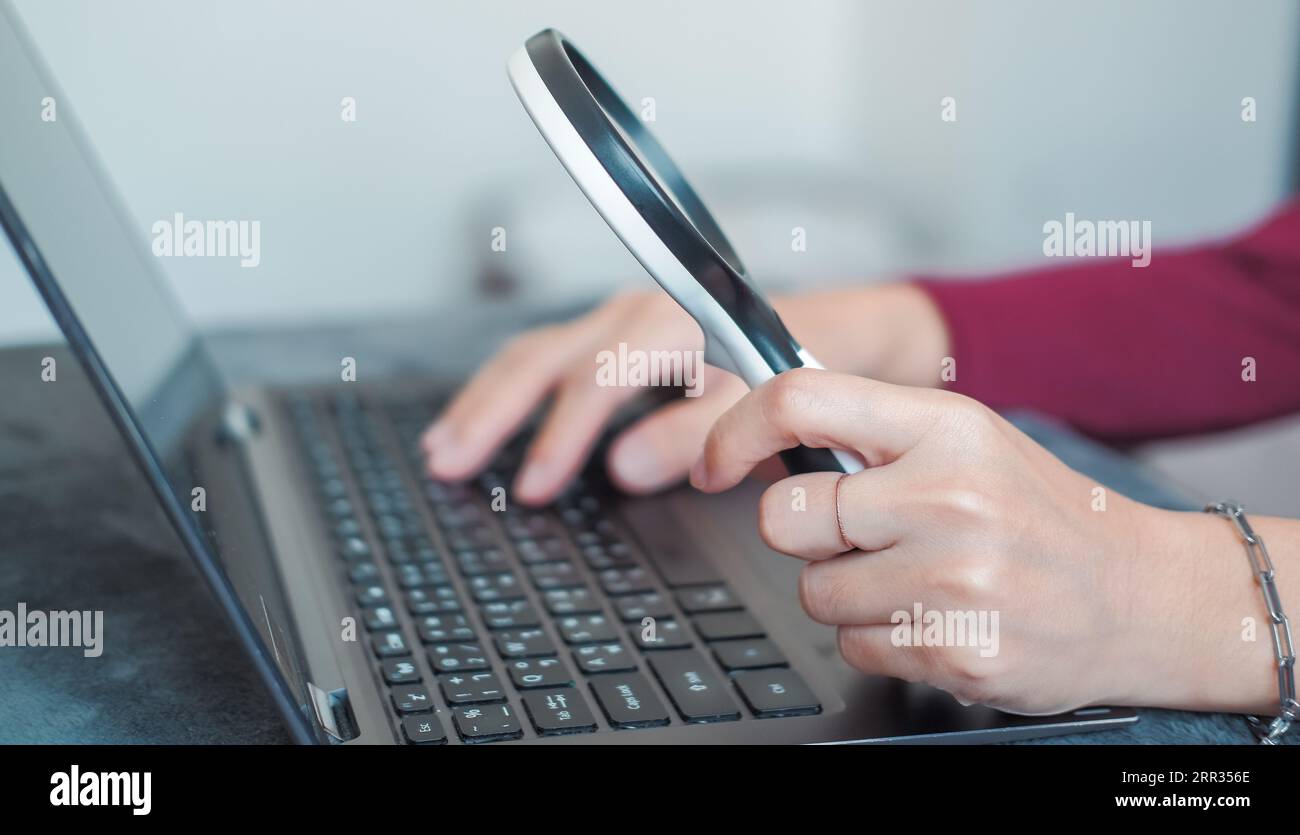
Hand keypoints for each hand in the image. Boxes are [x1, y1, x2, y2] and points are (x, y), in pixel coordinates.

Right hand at [423, 284, 948, 504]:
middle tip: (448, 463)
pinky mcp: (625, 339)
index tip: (536, 487)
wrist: (860, 330)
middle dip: (492, 411)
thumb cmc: (821, 362)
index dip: (562, 433)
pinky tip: (493, 422)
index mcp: (679, 321)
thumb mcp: (775, 398)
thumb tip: (626, 469)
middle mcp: (643, 314)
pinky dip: (513, 392)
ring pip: (538, 353)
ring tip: (446, 447)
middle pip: (544, 356)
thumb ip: (704, 429)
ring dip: (488, 400)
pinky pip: (553, 360)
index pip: (600, 376)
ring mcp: (628, 323)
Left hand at [689, 368, 1282, 715]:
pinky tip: (938, 617)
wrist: (1142, 598)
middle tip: (863, 534)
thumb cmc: (1043, 514)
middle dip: (807, 532)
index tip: (717, 463)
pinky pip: (855, 647)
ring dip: (850, 592)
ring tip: (920, 578)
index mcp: (946, 427)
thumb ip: (875, 432)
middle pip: (785, 516)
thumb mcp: (969, 440)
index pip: (800, 401)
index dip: (736, 431)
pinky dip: (882, 639)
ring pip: (814, 592)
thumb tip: (768, 435)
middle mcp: (948, 497)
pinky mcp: (957, 651)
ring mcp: (954, 580)